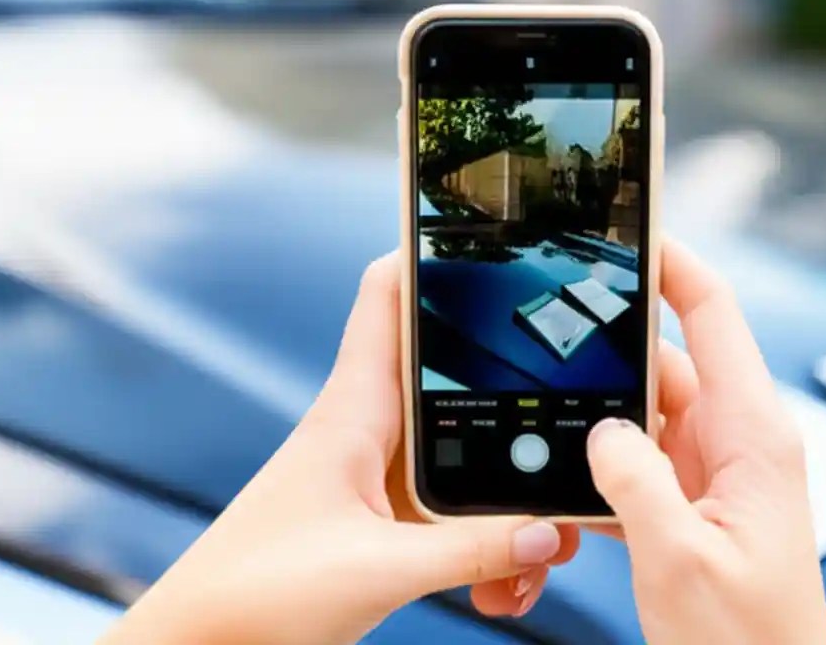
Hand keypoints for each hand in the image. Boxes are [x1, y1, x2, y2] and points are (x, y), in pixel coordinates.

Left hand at [102, 254, 578, 644]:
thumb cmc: (253, 595)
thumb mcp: (376, 571)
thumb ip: (472, 550)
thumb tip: (552, 532)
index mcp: (353, 411)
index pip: (387, 296)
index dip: (430, 252)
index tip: (490, 230)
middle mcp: (369, 432)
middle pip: (458, 381)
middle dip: (519, 409)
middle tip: (573, 436)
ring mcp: (380, 478)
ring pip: (468, 458)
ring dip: (510, 500)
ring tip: (535, 557)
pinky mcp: (386, 522)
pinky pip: (457, 514)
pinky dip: (489, 543)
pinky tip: (501, 584)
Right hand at [587, 239, 825, 643]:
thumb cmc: (748, 644)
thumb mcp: (680, 559)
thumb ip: (634, 482)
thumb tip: (602, 429)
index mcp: (754, 435)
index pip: (714, 316)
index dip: (674, 264)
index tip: (632, 227)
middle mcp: (738, 442)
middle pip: (665, 362)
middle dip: (607, 357)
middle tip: (547, 348)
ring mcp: (713, 474)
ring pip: (641, 415)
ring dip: (597, 424)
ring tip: (549, 431)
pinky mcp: (691, 505)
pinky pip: (637, 463)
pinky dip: (601, 470)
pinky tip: (565, 490)